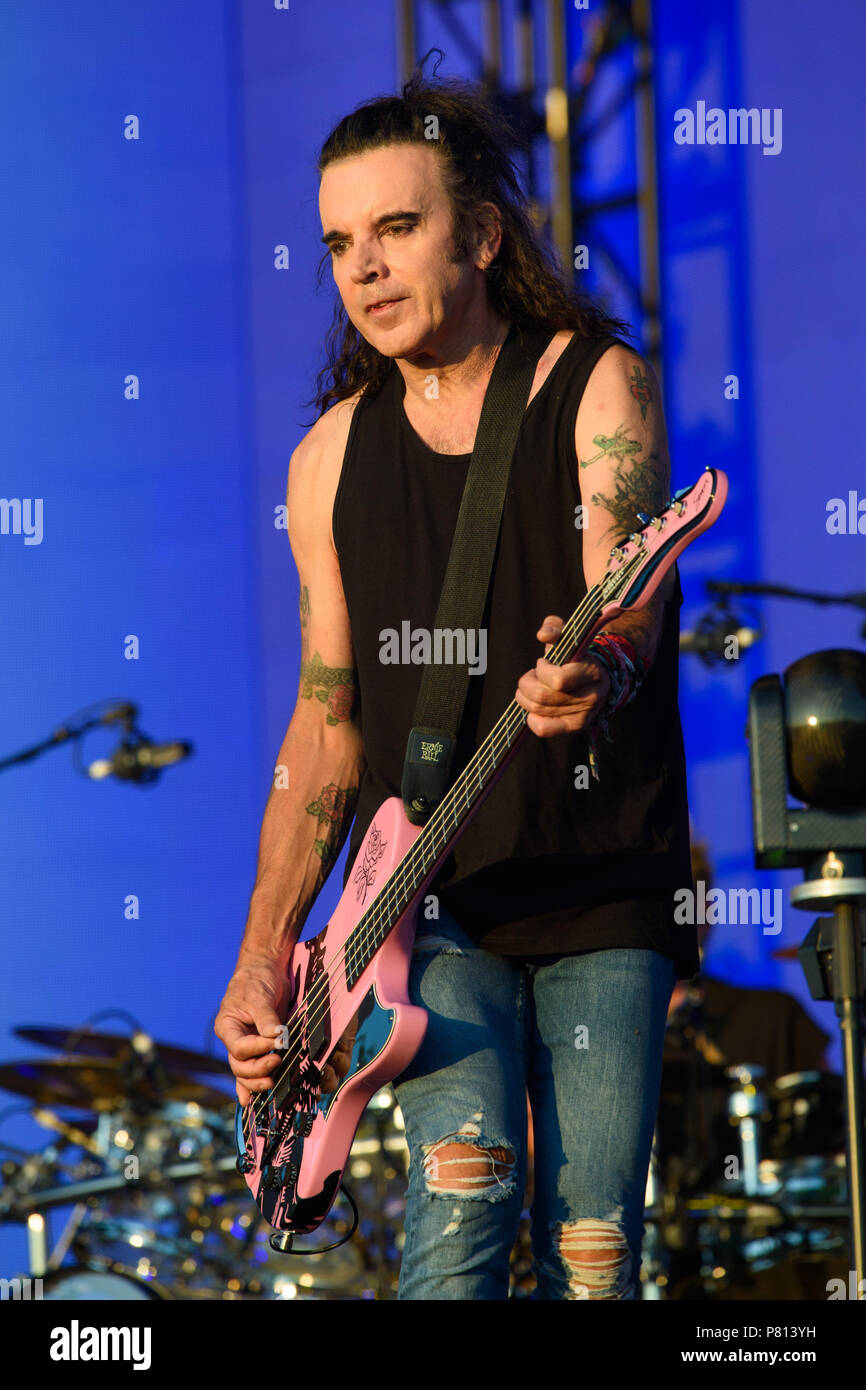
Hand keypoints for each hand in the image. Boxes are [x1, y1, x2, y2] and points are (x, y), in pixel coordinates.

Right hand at [215, 954, 359, 1102]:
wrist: (265, 970)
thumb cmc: (257, 980)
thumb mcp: (259, 996)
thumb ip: (266, 1018)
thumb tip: (276, 1037)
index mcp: (228, 1027)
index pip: (239, 1047)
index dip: (257, 1049)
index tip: (277, 1043)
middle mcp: (234, 1040)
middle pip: (239, 1065)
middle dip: (257, 1069)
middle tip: (277, 1062)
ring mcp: (246, 1046)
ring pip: (244, 1073)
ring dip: (257, 1081)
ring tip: (272, 1083)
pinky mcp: (259, 1049)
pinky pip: (251, 1071)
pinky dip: (251, 1086)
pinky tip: (250, 1102)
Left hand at [515, 614, 610, 737]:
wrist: (601, 677)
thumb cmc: (578, 655)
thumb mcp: (569, 635)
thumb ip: (554, 627)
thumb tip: (543, 635)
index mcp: (592, 672)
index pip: (558, 680)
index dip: (542, 670)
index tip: (544, 662)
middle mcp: (590, 697)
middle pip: (542, 696)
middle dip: (527, 682)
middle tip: (533, 675)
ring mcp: (583, 715)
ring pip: (538, 710)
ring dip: (525, 696)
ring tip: (534, 686)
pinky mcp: (575, 727)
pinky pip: (543, 728)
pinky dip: (531, 717)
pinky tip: (536, 706)